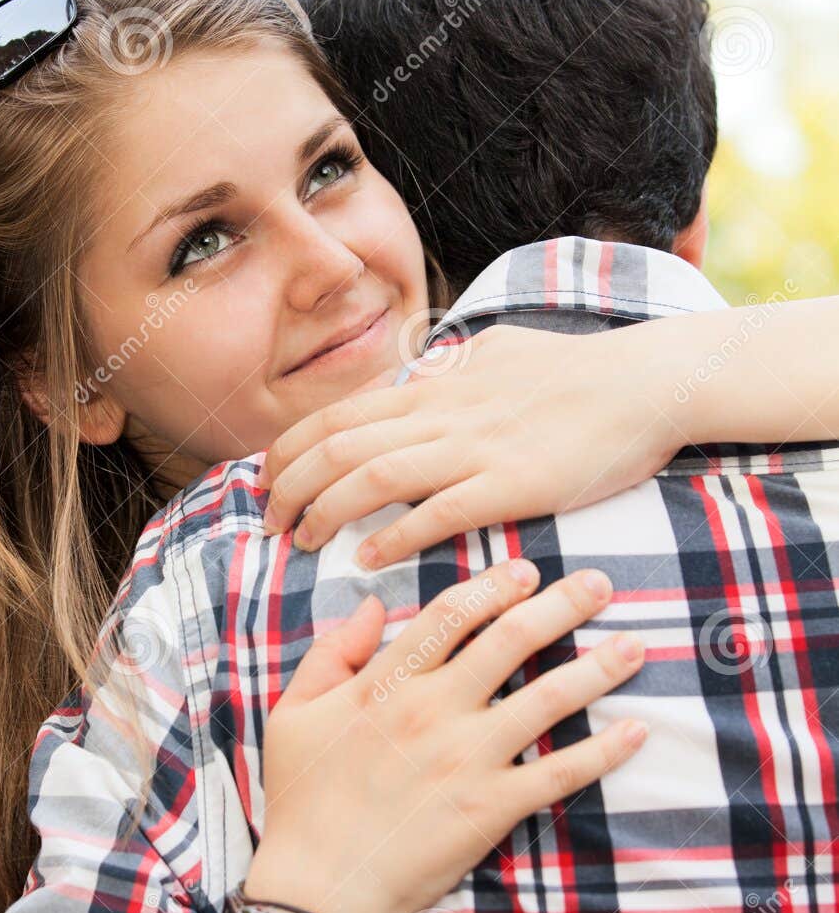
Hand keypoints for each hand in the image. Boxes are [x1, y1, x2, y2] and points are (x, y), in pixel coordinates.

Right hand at [245, 560, 647, 912]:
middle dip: (562, 605)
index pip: (450, 614)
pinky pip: (559, 773)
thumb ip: (331, 654)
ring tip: (634, 645)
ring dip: (597, 667)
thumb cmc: (302, 801)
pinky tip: (636, 731)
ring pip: (546, 697)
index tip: (526, 570)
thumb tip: (369, 606)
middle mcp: (433, 710)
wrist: (319, 887)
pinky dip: (603, 751)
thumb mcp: (294, 714)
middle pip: (510, 640)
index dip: (493, 586)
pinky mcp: (492, 808)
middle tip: (599, 584)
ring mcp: (468, 759)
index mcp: (386, 684)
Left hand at [258, 323, 684, 570]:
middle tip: (269, 523)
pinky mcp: (511, 484)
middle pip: (338, 446)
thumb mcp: (496, 353)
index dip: (289, 449)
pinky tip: (366, 559)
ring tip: (302, 544)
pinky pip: (436, 512)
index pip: (336, 415)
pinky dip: (392, 537)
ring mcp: (475, 448)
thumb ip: (450, 370)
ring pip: (372, 477)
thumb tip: (421, 372)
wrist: (646, 383)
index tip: (266, 480)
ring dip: (325, 513)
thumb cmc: (576, 370)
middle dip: (290, 486)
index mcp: (435, 385)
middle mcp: (442, 413)